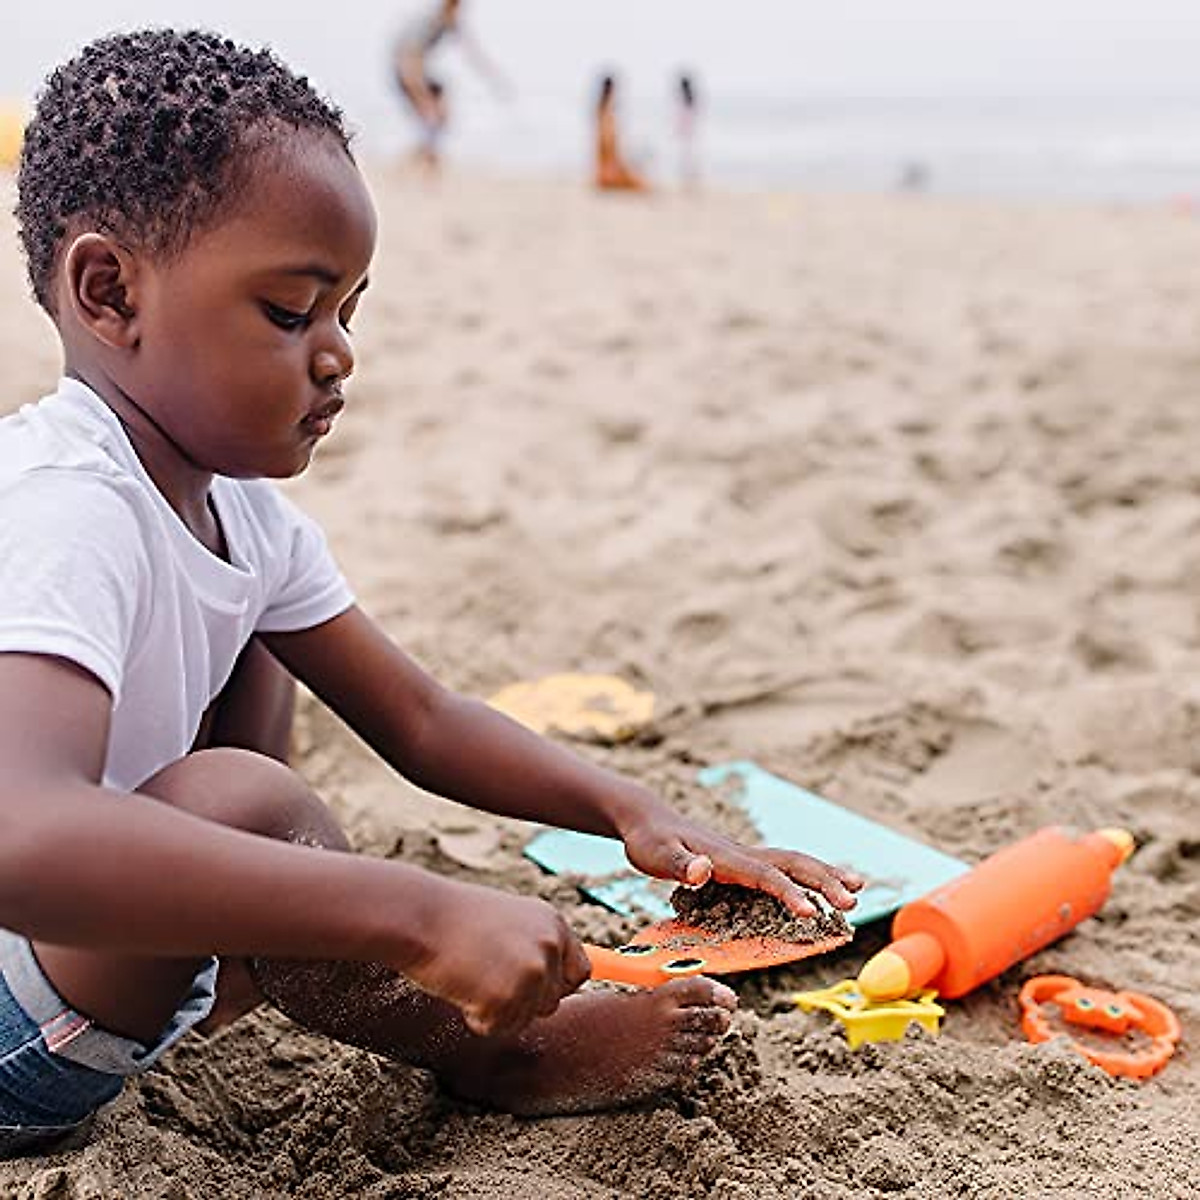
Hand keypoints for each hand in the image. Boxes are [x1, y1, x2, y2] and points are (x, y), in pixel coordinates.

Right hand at [405, 878, 591, 1037]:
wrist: (421, 916)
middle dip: (521, 1000)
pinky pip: (496, 1028)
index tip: (533, 988)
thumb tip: (562, 984)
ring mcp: (530, 973)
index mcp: (554, 924)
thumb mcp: (511, 920)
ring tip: (471, 974)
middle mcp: (549, 947)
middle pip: (551, 1002)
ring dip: (497, 1009)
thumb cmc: (457, 918)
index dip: (557, 986)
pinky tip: (461, 986)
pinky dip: (476, 1017)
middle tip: (486, 974)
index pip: (580, 972)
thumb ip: (537, 946)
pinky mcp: (506, 998)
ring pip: (524, 1019)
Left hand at [620, 803, 863, 917]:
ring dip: (824, 874)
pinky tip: (823, 885)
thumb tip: (704, 869)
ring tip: (856, 888)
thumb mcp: (656, 855)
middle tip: (853, 900)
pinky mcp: (743, 863)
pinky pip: (782, 869)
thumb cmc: (650, 841)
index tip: (810, 912)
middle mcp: (742, 854)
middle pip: (791, 863)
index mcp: (725, 857)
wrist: (648, 820)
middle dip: (823, 881)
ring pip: (792, 862)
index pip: (763, 875)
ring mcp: (745, 856)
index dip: (787, 893)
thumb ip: (680, 864)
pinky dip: (807, 876)